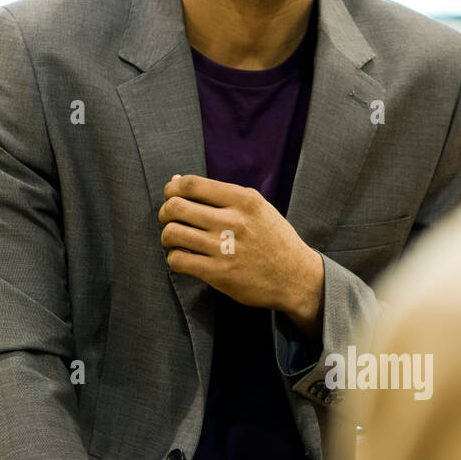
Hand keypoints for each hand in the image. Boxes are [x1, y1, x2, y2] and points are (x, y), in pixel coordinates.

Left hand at [159, 174, 324, 337]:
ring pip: (173, 233)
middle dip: (164, 212)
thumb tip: (177, 181)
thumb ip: (221, 195)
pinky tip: (183, 258)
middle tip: (168, 219)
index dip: (172, 188)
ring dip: (167, 236)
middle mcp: (233, 221)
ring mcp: (225, 248)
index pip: (191, 184)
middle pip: (176, 206)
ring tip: (175, 240)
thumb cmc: (275, 240)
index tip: (171, 195)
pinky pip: (178, 260)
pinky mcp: (219, 274)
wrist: (296, 278)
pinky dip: (174, 258)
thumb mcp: (257, 208)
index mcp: (244, 200)